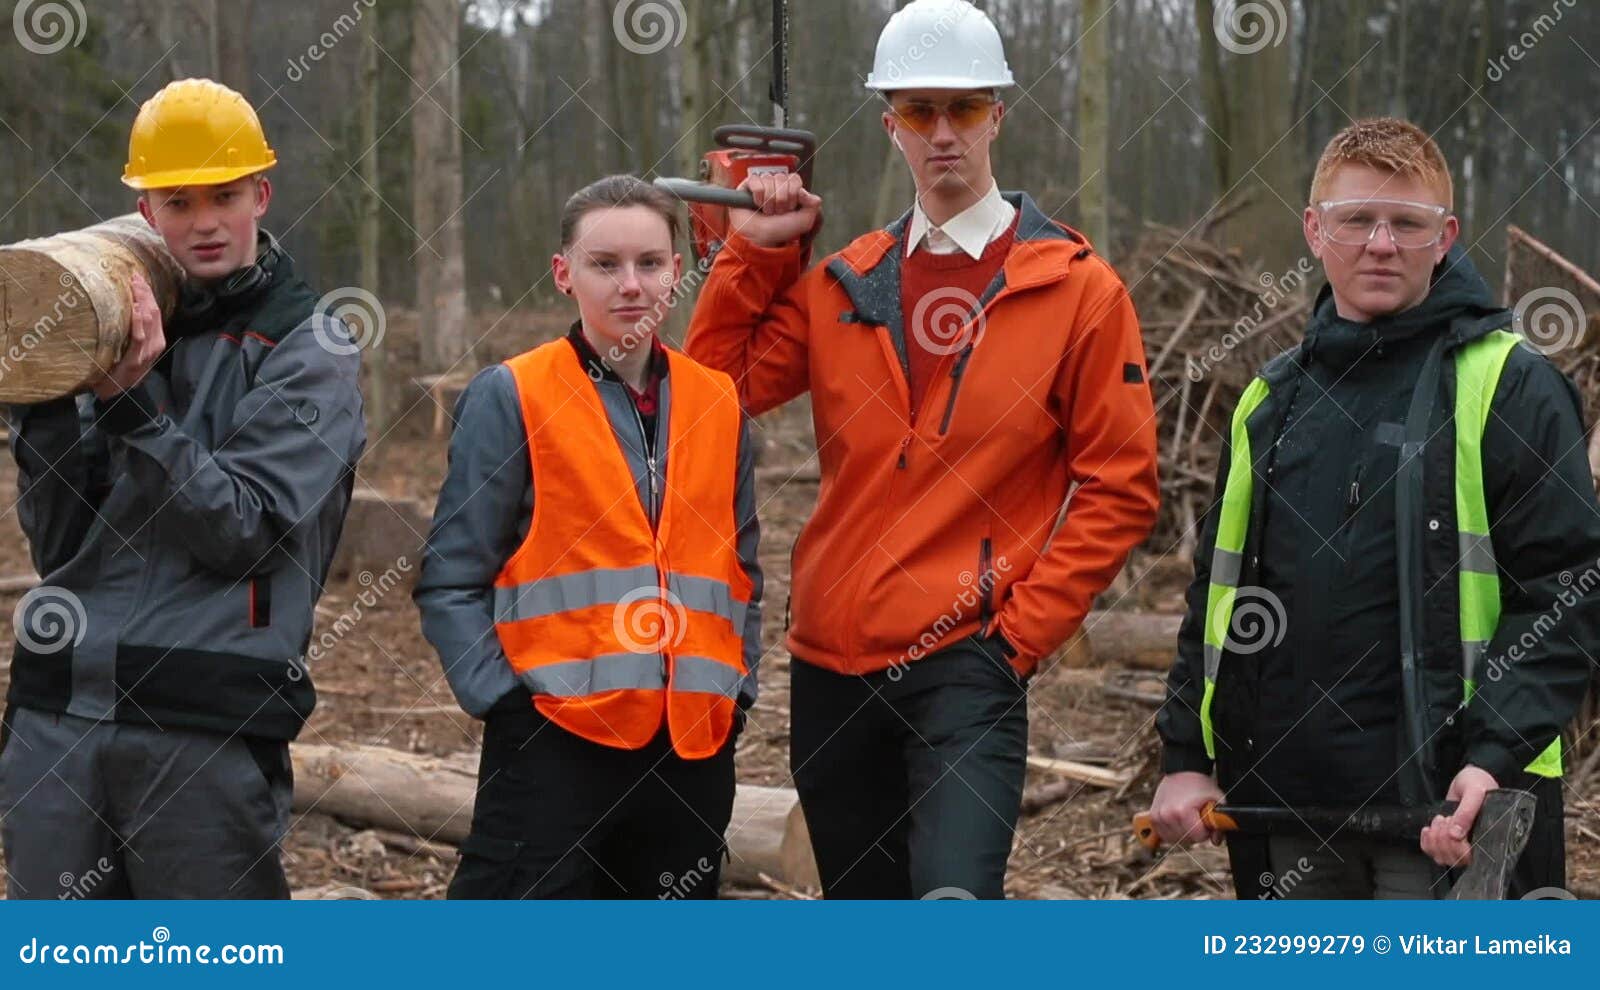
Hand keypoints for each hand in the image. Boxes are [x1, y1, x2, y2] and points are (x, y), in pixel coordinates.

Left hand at [91, 273, 165, 399]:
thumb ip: (132, 333)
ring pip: (150, 321)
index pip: (155, 312)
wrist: (119, 396)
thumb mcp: (129, 350)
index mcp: (155, 341)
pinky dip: (138, 322)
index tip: (138, 279)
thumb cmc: (120, 372)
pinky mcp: (136, 359)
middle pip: (154, 312)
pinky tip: (136, 309)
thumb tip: (124, 310)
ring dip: (142, 301)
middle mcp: (155, 345)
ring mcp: (147, 352)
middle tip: (135, 277)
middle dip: (145, 293)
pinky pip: (139, 337)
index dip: (148, 294)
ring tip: (134, 286)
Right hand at [727, 172, 821, 247]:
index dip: (793, 193)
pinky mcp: (748, 186)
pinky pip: (756, 181)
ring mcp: (762, 184)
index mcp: (789, 190)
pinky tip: (757, 205)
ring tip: (767, 211)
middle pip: (782, 178)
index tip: (790, 209)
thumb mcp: (804, 222)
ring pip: (769, 179)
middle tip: (777, 212)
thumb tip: (807, 193)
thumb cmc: (780, 231)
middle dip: (781, 199)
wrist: (759, 239)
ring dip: (769, 200)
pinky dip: (758, 195)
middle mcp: (776, 186)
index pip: (794, 178)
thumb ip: (813, 205)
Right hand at [1148, 771, 1225, 846]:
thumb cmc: (1200, 785)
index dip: (1206, 830)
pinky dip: (1172, 832)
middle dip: (1195, 832)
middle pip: (1187, 839)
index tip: (1206, 819)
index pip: (1198, 837)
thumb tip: (1216, 840)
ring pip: (1174, 839)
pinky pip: (1164, 835)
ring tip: (1188, 818)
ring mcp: (1158, 816)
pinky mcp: (1153, 817)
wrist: (1182, 771)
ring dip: (1183, 833)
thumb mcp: (1216, 799)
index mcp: (1182, 811)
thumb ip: (1220, 821)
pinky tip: (1178, 822)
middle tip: (1198, 817)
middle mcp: (1167, 815)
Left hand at [1420, 764, 1497, 866]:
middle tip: (1446, 818)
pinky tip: (1429, 829)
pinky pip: (1432, 851)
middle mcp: (1474, 844)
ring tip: (1440, 819)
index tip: (1453, 824)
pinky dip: (1426, 841)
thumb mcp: (1475, 792)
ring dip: (1435, 840)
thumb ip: (1467, 812)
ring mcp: (1459, 844)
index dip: (1457, 847)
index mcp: (1487, 837)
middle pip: (1454, 859)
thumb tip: (1456, 834)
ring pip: (1442, 857)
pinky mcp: (1446, 840)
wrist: (1468, 778)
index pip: (1470, 858)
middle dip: (1443, 839)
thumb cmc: (1479, 783)